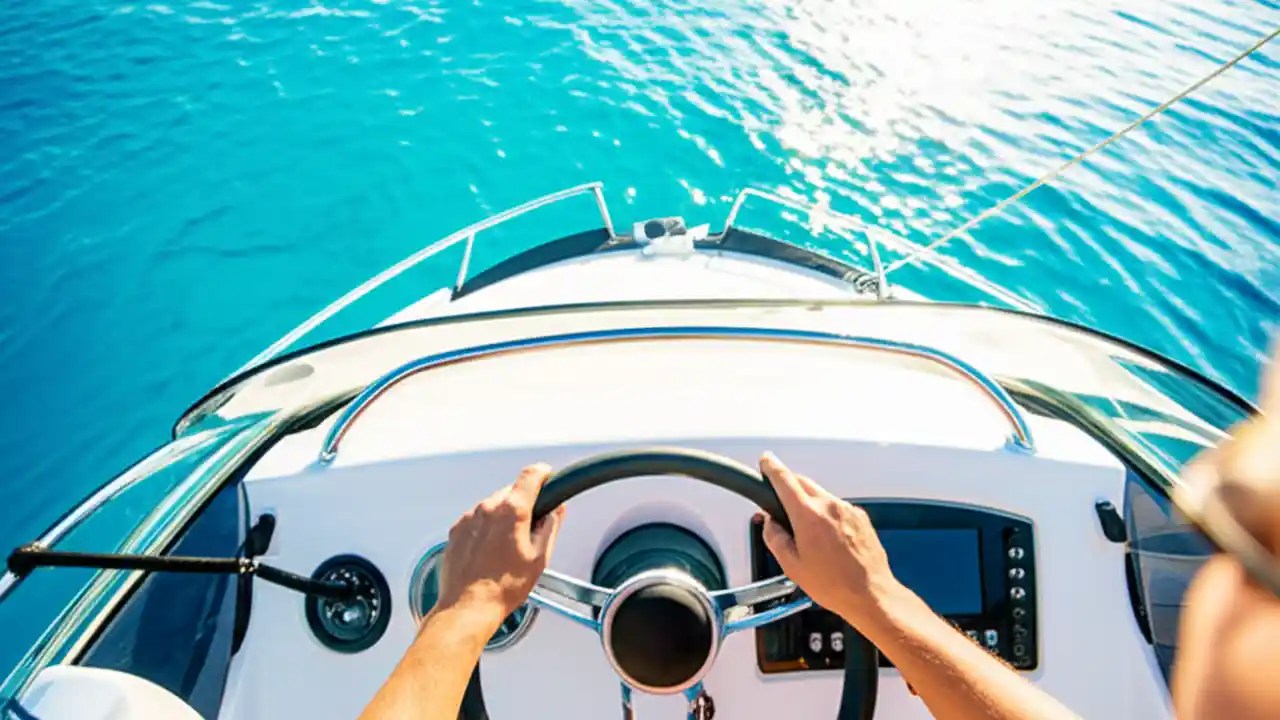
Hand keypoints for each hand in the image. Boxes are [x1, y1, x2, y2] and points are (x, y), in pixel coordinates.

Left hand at [436, 463, 565, 629]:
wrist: (468, 606)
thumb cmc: (502, 588)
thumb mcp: (539, 558)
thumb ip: (550, 527)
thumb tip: (556, 510)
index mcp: (512, 511)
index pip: (530, 476)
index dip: (542, 473)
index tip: (546, 475)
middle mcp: (487, 508)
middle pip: (511, 491)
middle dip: (523, 503)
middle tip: (530, 527)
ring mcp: (469, 518)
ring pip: (492, 505)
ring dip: (502, 516)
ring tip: (506, 547)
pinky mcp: (456, 530)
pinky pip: (476, 519)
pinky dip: (485, 528)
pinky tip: (489, 551)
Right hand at [756, 452, 901, 627]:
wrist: (871, 594)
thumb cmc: (835, 585)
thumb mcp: (792, 566)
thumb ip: (775, 538)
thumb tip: (770, 523)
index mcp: (809, 516)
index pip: (785, 480)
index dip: (772, 467)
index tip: (766, 461)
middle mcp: (830, 506)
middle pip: (803, 482)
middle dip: (788, 485)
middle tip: (780, 501)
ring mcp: (848, 510)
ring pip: (821, 495)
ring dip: (809, 503)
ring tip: (807, 532)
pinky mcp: (861, 517)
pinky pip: (837, 507)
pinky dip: (827, 514)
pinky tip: (827, 538)